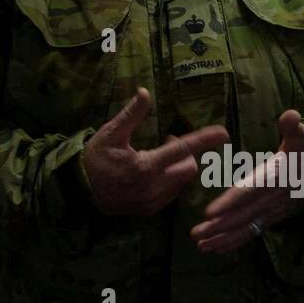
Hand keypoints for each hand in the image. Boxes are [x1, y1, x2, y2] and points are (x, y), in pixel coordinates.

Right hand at [82, 88, 229, 215]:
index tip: (224, 133)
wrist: (79, 191)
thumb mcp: (110, 133)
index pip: (182, 149)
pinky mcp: (150, 210)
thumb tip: (145, 92)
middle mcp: (153, 187)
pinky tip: (154, 174)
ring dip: (177, 167)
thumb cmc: (95, 158)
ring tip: (157, 158)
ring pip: (182, 182)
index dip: (204, 140)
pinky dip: (170, 181)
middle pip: (188, 167)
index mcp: (145, 166)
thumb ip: (131, 114)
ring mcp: (153, 201)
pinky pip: (172, 194)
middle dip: (185, 154)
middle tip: (167, 142)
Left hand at [190, 109, 303, 253]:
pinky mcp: (273, 217)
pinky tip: (217, 248)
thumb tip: (291, 115)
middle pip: (244, 214)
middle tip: (195, 233)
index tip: (210, 212)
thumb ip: (293, 127)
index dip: (231, 202)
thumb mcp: (301, 135)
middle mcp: (275, 198)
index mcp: (276, 176)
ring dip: (224, 237)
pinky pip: (253, 231)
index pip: (250, 190)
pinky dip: (235, 241)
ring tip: (201, 245)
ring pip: (247, 227)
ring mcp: (274, 211)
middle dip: (220, 225)